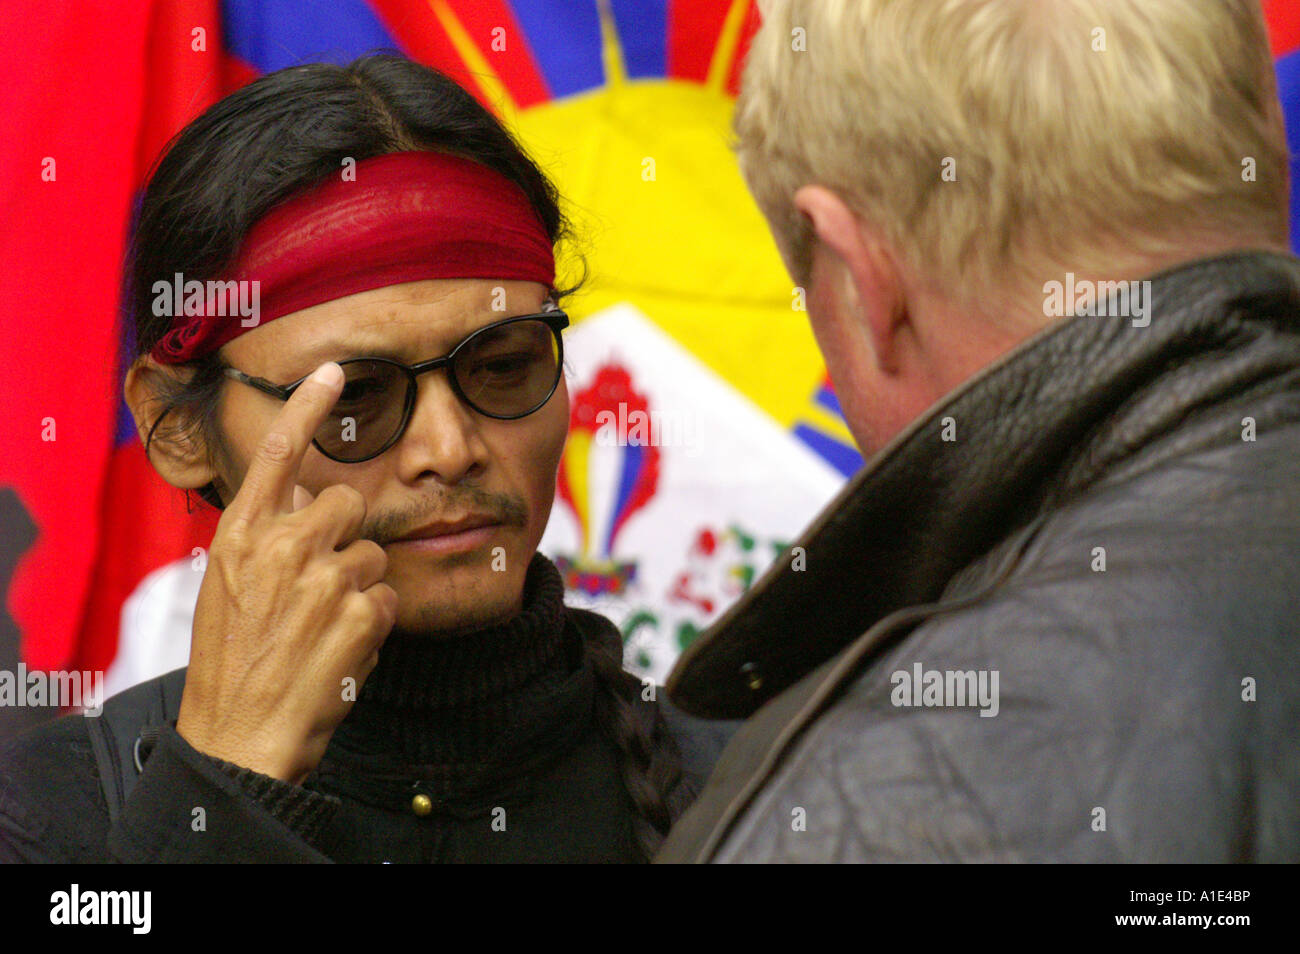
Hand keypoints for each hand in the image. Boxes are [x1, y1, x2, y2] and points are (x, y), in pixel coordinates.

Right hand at [175, 362, 397, 783]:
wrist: (239, 736)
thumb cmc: (232, 662)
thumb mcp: (228, 588)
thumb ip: (264, 540)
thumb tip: (303, 500)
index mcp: (239, 536)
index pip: (278, 453)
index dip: (308, 406)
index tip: (333, 369)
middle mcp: (281, 547)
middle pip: (345, 505)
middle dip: (343, 538)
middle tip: (320, 583)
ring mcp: (323, 579)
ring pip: (371, 555)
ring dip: (358, 589)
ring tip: (320, 630)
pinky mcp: (360, 613)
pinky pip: (387, 600)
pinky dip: (372, 625)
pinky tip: (338, 651)